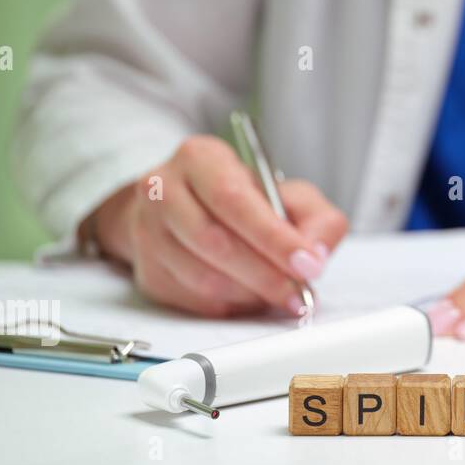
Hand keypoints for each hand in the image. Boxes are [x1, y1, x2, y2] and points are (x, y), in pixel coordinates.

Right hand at [90, 135, 348, 317]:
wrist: (192, 212)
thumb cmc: (247, 203)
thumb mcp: (291, 196)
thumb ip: (317, 219)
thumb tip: (316, 255)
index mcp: (200, 158)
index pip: (233, 200)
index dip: (272, 237)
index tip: (307, 263)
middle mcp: (162, 190)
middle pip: (213, 241)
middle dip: (265, 274)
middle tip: (300, 292)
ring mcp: (147, 233)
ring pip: (201, 277)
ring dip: (249, 293)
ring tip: (279, 293)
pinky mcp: (147, 272)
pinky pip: (192, 300)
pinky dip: (229, 305)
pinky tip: (249, 296)